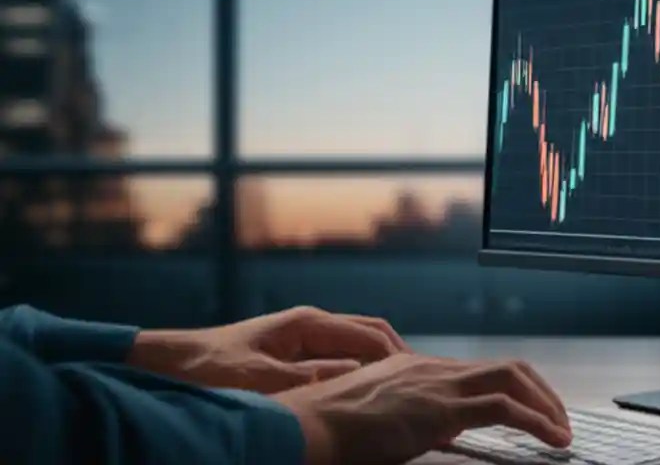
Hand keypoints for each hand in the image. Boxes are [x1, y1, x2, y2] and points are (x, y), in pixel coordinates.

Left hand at [127, 306, 409, 392]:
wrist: (169, 364)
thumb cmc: (209, 371)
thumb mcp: (260, 381)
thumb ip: (311, 379)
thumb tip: (358, 379)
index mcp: (309, 324)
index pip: (372, 338)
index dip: (400, 361)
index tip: (421, 385)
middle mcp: (312, 326)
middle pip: (374, 337)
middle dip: (400, 362)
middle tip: (424, 390)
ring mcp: (305, 339)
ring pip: (360, 349)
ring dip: (383, 369)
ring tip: (404, 397)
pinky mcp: (296, 355)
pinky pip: (341, 362)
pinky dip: (362, 376)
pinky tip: (368, 400)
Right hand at [272, 353, 571, 464]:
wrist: (306, 427)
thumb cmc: (329, 430)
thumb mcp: (380, 420)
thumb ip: (414, 420)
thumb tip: (441, 432)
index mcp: (417, 369)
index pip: (479, 370)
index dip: (514, 389)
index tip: (531, 412)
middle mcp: (432, 368)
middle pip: (507, 367)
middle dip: (541, 393)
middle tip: (558, 421)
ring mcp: (438, 384)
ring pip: (512, 378)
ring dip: (546, 406)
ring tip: (561, 433)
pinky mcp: (440, 408)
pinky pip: (503, 407)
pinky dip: (536, 421)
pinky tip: (551, 439)